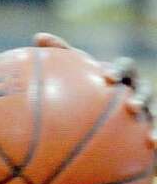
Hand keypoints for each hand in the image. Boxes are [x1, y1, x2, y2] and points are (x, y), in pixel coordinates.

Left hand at [34, 32, 156, 148]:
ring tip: (147, 135)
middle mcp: (135, 90)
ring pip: (153, 111)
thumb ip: (60, 55)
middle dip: (140, 95)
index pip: (124, 67)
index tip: (107, 79)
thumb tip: (39, 36)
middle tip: (130, 106)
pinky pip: (154, 133)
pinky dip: (156, 138)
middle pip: (146, 88)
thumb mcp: (72, 75)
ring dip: (152, 119)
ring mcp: (144, 108)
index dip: (119, 71)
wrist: (95, 116)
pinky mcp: (146, 126)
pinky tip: (153, 146)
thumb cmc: (82, 89)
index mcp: (120, 75)